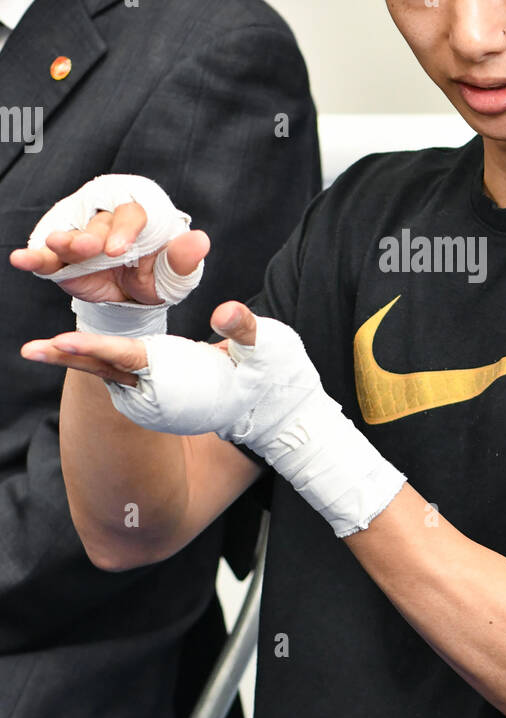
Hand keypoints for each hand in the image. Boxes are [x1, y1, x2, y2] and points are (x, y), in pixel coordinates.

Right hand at [10, 200, 209, 306]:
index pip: (132, 215)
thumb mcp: (176, 273)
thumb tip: (201, 240)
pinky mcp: (63, 258)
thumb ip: (184, 258)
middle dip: (93, 236)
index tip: (119, 250)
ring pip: (72, 236)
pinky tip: (20, 258)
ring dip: (63, 242)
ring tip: (54, 245)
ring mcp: (83, 236)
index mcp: (141, 215)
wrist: (135, 297)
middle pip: (98, 224)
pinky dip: (35, 257)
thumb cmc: (160, 275)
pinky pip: (48, 256)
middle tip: (89, 249)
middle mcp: (109, 219)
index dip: (125, 230)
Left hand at [20, 300, 254, 389]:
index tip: (67, 340)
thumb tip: (226, 309)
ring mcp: (149, 394)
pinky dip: (88, 359)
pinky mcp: (147, 388)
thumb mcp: (262, 352)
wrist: (260, 407)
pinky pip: (114, 371)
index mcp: (178, 379)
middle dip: (69, 359)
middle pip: (106, 370)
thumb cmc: (261, 379)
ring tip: (34, 350)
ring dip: (69, 360)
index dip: (101, 349)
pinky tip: (62, 348)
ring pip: (104, 372)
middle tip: (32, 350)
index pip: (133, 359)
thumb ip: (244, 329)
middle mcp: (157, 391)